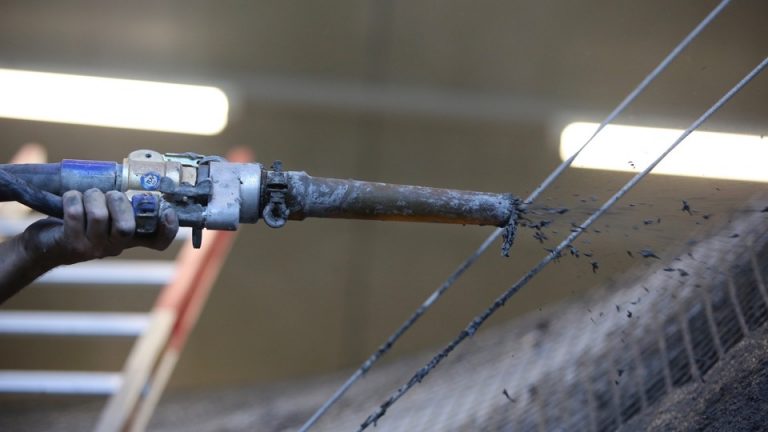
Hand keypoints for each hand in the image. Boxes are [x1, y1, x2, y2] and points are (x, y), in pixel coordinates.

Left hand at [21, 189, 178, 265]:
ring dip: (92, 196)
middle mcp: (114, 247)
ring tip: (86, 195)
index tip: (168, 212)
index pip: (157, 242)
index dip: (168, 229)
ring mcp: (92, 248)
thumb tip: (136, 181)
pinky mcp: (70, 244)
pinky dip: (72, 199)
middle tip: (109, 194)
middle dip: (118, 202)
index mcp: (128, 239)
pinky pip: (75, 214)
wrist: (45, 246)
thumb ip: (120, 207)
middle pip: (127, 227)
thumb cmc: (78, 224)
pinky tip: (70, 198)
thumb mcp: (105, 219)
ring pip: (99, 216)